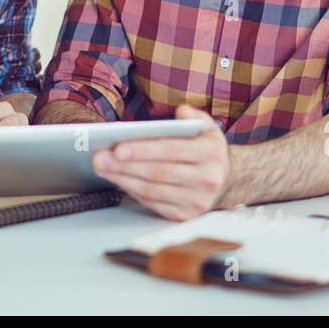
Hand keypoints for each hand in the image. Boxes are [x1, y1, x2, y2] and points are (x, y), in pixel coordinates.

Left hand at [92, 105, 229, 221]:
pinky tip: (118, 180)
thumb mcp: (208, 127)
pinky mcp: (185, 215)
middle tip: (100, 157)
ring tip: (103, 168)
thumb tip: (181, 112)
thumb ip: (194, 116)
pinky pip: (153, 203)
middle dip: (124, 165)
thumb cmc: (209, 150)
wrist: (228, 180)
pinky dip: (132, 192)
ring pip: (152, 190)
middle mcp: (206, 179)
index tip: (118, 147)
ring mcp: (196, 201)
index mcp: (211, 154)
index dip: (143, 150)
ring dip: (123, 179)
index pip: (172, 151)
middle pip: (157, 173)